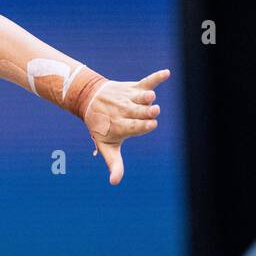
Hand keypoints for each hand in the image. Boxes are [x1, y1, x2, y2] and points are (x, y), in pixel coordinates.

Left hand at [83, 69, 169, 185]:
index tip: (151, 124)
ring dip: (146, 96)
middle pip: (139, 112)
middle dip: (146, 112)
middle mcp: (123, 111)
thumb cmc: (101, 127)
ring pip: (141, 97)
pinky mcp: (133, 88)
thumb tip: (114, 183)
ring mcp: (128, 98)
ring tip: (149, 96)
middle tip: (153, 111)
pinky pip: (146, 81)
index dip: (142, 125)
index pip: (133, 126)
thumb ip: (114, 163)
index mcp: (119, 126)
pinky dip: (156, 77)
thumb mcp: (106, 146)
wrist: (88, 100)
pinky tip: (167, 73)